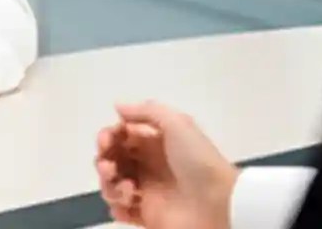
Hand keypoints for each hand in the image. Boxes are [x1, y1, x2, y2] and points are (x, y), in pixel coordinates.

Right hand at [95, 101, 240, 228]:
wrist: (218, 203)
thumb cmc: (198, 160)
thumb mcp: (177, 123)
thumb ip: (146, 111)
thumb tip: (118, 106)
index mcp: (155, 141)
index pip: (122, 135)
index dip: (109, 136)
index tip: (106, 141)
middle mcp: (148, 164)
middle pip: (113, 159)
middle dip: (103, 160)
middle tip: (109, 166)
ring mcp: (147, 191)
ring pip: (112, 184)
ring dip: (108, 184)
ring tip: (126, 188)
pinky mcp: (146, 215)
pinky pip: (120, 210)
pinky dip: (117, 206)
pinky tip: (128, 202)